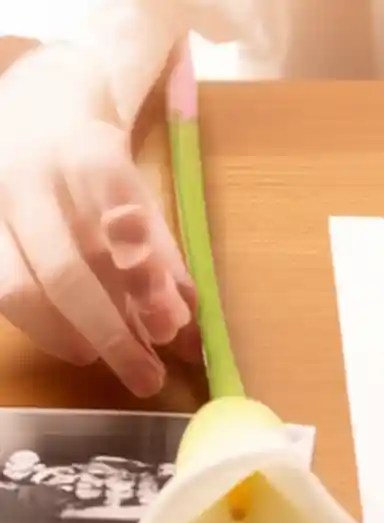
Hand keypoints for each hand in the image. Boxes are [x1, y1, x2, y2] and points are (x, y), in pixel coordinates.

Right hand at [0, 44, 197, 395]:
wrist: (32, 107)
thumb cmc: (97, 162)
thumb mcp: (141, 194)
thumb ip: (164, 260)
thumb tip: (189, 334)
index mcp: (89, 159)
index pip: (119, 225)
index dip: (144, 282)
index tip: (170, 328)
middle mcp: (29, 180)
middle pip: (64, 272)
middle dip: (110, 333)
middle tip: (147, 378)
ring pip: (18, 288)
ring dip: (67, 337)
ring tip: (104, 360)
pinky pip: (1, 291)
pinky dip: (40, 326)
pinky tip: (71, 343)